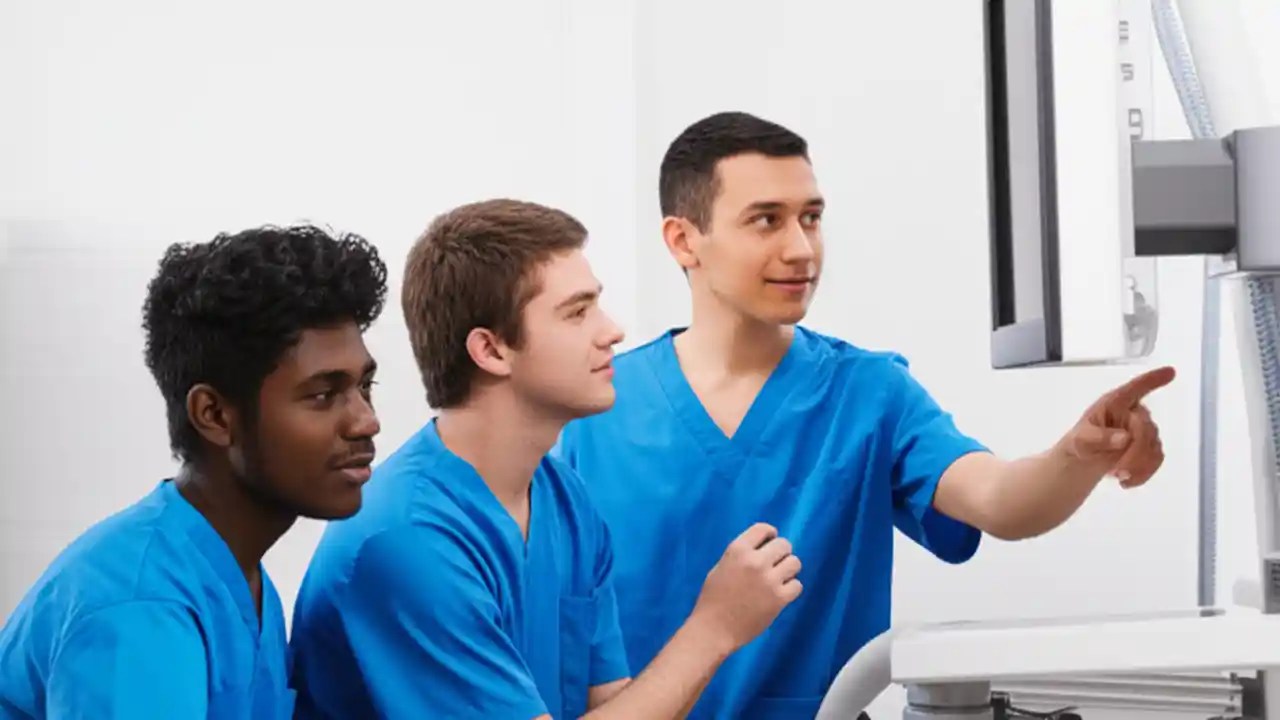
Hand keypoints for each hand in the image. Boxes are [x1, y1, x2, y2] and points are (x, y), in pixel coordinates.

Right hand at [688, 523, 801, 653]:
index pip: (763, 529)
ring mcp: (769, 580)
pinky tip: (780, 595)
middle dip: (780, 553)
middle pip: (784, 544)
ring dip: (788, 570)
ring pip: (795, 562)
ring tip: (778, 579)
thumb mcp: (721, 567)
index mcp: (737, 550)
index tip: (769, 543)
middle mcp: (755, 561)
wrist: (714, 629)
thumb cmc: (712, 599)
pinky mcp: (780, 599)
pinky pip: (798, 585)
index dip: (770, 535)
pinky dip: (791, 589)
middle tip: (773, 565)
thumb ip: (741, 555)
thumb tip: (763, 548)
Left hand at [1056, 366, 1175, 488]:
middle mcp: (1134, 412)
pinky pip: (1157, 459)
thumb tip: (1124, 438)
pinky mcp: (1151, 447)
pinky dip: (1143, 473)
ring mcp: (1145, 430)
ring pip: (1154, 447)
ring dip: (1137, 465)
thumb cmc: (1081, 441)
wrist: (1086, 460)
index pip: (1137, 387)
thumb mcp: (1081, 439)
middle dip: (1134, 452)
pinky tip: (1127, 482)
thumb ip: (1099, 437)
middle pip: (1146, 429)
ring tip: (1118, 475)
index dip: (1153, 380)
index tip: (1170, 372)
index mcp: (1116, 402)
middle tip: (1118, 470)